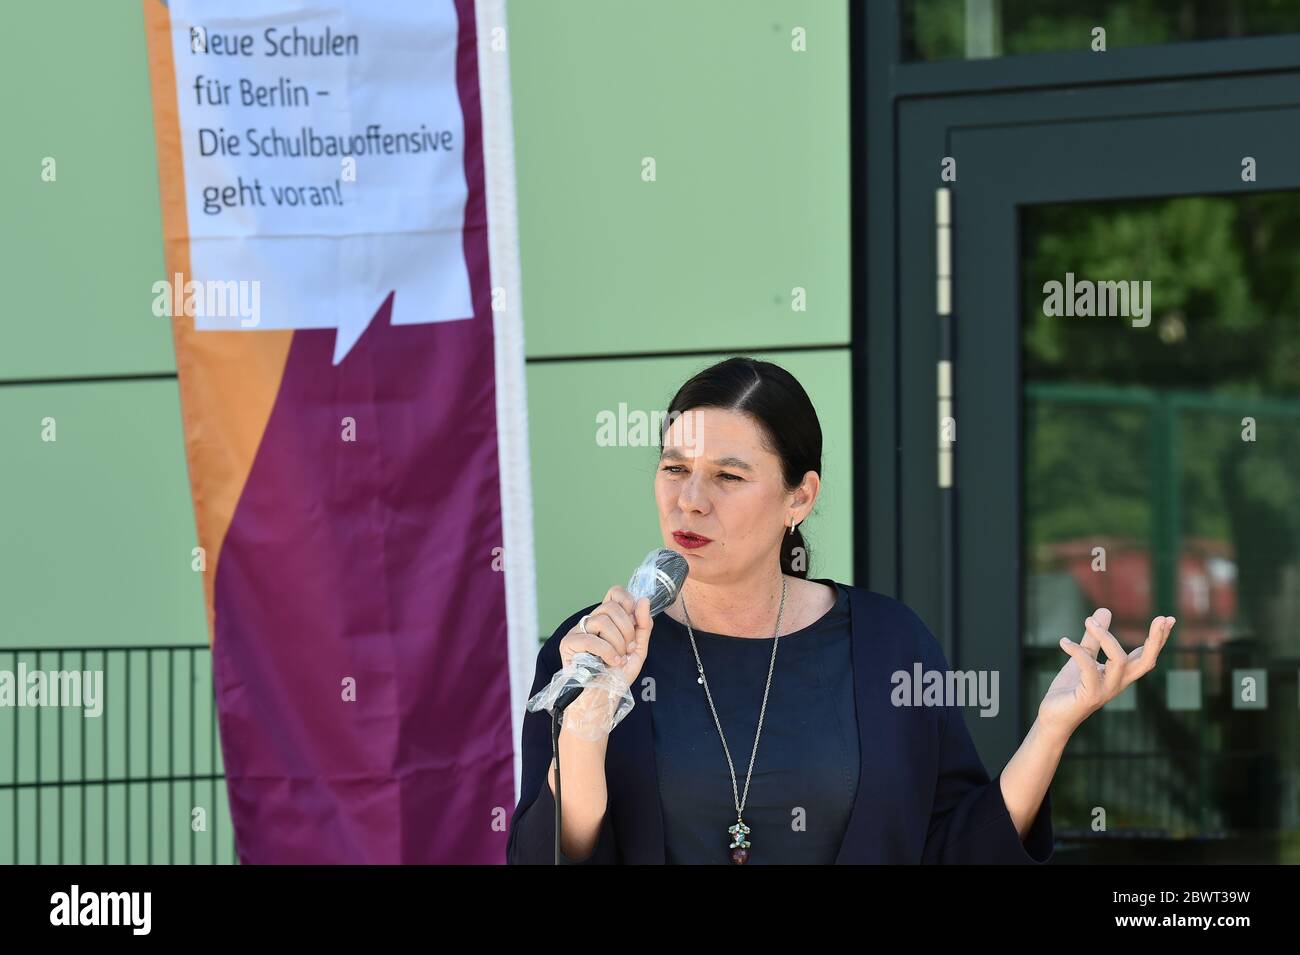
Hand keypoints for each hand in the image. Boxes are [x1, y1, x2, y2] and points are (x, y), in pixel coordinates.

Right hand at [558, 585, 652, 686]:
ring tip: (619, 659)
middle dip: (627, 630)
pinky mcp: (568, 644)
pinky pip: (591, 638)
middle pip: (611, 606)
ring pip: (602, 620)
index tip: (635, 623)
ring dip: (618, 643)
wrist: (603, 699)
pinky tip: (612, 663)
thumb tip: (644, 600)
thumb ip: (643, 626)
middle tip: (628, 649)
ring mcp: (578, 631)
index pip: (615, 593)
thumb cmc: (617, 676)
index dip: (627, 602)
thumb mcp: (637, 650)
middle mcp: (590, 621)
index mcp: (606, 619)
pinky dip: (607, 652)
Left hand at [1038, 607, 1174, 737]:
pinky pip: (1089, 668)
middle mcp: (1118, 683)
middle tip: (1160, 618)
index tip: (1168, 619)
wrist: (1054, 716)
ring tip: (1088, 621)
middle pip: (1146, 661)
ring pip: (1119, 661)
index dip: (1158, 639)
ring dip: (1105, 637)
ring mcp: (1106, 690)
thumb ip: (1094, 638)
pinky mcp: (1090, 695)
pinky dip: (1076, 652)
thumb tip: (1105, 610)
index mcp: (1120, 674)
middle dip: (1155, 640)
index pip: (1145, 656)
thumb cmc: (1070, 688)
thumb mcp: (1083, 657)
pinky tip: (1064, 642)